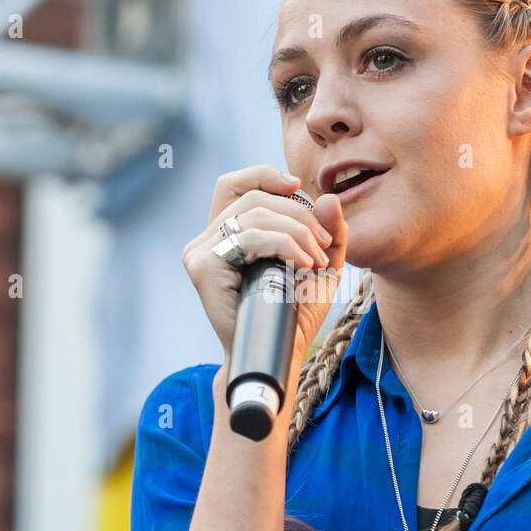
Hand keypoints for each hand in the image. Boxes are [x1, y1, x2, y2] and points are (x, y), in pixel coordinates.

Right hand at [182, 164, 346, 365]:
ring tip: (317, 259)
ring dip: (296, 232)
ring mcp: (201, 252)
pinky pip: (250, 238)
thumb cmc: (294, 314)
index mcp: (226, 235)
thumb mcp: (320, 267)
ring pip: (254, 215)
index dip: (263, 175)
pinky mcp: (204, 267)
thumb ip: (329, 233)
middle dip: (298, 214)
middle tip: (324, 244)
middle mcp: (207, 239)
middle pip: (253, 198)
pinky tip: (302, 263)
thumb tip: (329, 198)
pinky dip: (284, 244)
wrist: (278, 354)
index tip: (298, 186)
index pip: (233, 185)